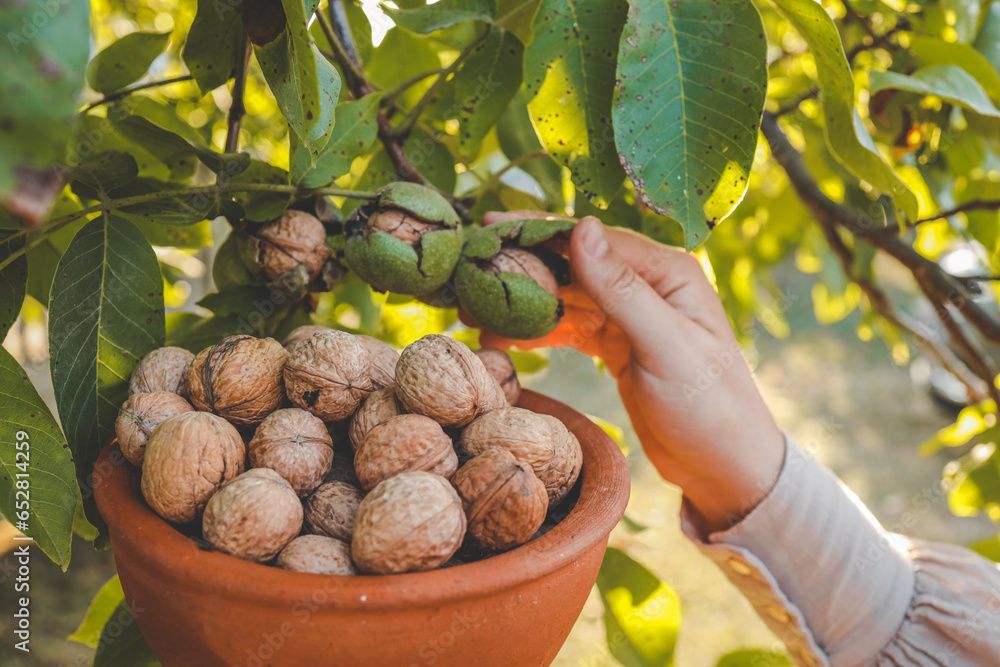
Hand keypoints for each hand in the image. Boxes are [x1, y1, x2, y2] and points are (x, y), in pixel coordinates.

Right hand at [474, 211, 785, 532]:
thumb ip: (622, 290)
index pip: (591, 239)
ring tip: (471, 306)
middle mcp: (649, 284)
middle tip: (466, 268)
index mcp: (668, 271)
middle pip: (573, 263)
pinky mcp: (617, 345)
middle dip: (521, 265)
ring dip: (522, 300)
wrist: (724, 467)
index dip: (537, 232)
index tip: (488, 228)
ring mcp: (631, 314)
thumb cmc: (709, 407)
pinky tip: (502, 338)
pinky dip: (537, 330)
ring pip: (566, 295)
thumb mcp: (665, 347)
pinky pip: (569, 326)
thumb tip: (580, 227)